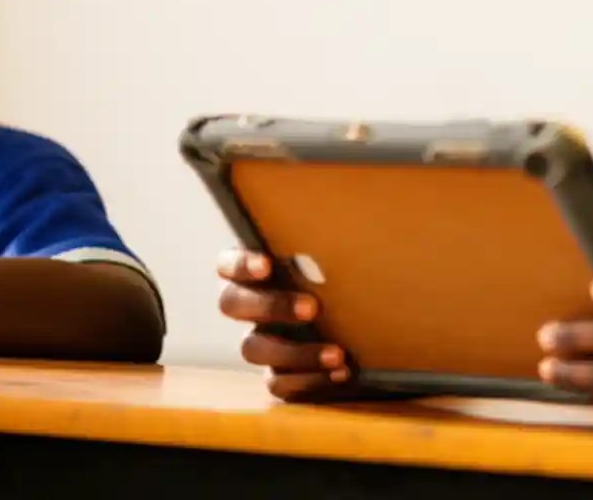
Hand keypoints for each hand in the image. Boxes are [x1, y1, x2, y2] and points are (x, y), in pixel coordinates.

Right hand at [217, 249, 354, 400]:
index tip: (267, 265)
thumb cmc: (345, 276)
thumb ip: (330, 246)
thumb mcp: (337, 258)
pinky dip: (310, 380)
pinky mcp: (276, 375)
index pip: (229, 263)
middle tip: (312, 308)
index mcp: (255, 272)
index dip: (241, 264)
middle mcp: (249, 306)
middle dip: (271, 306)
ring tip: (338, 353)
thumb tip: (358, 208)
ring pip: (254, 349)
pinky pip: (279, 383)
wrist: (363, 325)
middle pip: (233, 304)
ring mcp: (260, 341)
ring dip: (296, 352)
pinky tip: (341, 373)